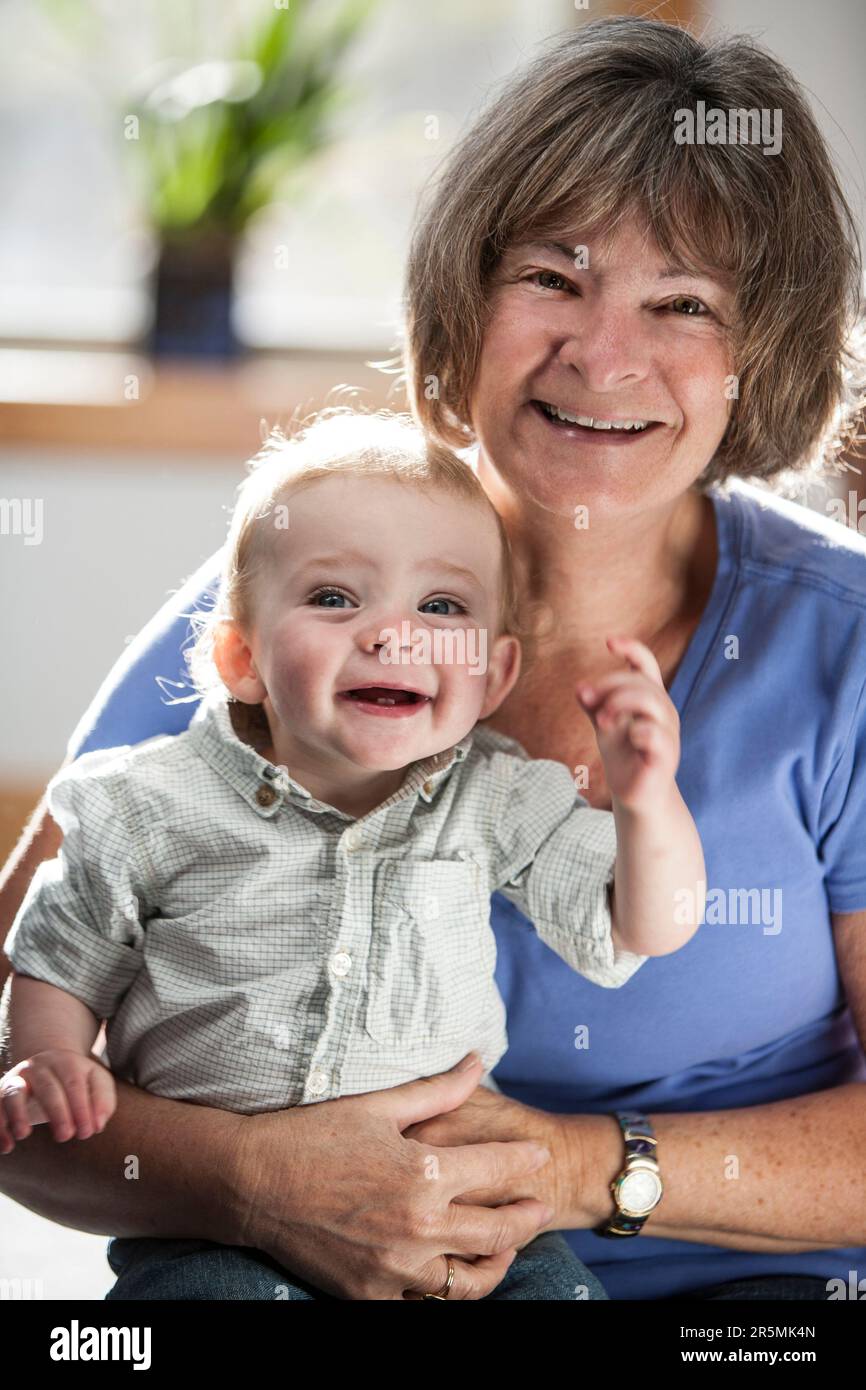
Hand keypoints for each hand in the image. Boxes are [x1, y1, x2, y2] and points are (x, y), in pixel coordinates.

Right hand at [0, 1049, 116, 1152]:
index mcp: (66, 1062)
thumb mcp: (95, 1083)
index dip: (82, 1108)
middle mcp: (39, 1067)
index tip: (88, 1132)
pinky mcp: (1, 1093)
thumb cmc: (76, 1082)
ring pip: (14, 1093)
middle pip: (48, 1088)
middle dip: (58, 1112)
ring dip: (18, 1114)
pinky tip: (7, 1147)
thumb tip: (98, 1125)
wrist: (45, 1066)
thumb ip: (103, 1101)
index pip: (74, 1083)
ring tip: (24, 1135)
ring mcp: (17, 1079)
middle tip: (66, 1136)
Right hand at [233, 1053, 555, 1299]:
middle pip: (497, 1232)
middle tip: (539, 1207)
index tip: (539, 1154)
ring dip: (496, 1264)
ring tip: (506, 1248)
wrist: (253, 1184)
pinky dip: (444, 1288)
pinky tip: (451, 1269)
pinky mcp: (370, 1293)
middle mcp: (418, 1226)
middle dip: (526, 1218)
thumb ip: (437, 1090)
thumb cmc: (314, 1135)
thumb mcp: (379, 1106)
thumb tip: (477, 1062)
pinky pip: (423, 1301)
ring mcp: (395, 1266)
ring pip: (468, 1280)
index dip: (524, 1159)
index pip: (497, 1168)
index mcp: (424, 1173)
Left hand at [577, 635, 679, 811]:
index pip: (646, 664)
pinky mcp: (666, 756)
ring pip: (651, 701)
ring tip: (601, 722)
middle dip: (609, 685)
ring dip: (620, 704)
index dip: (631, 649)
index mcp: (650, 698)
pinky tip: (629, 740)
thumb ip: (595, 705)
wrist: (635, 795)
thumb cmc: (623, 756)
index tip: (608, 642)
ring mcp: (667, 733)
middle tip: (586, 699)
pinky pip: (654, 734)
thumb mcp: (604, 724)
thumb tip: (579, 688)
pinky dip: (637, 732)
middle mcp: (663, 711)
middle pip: (640, 682)